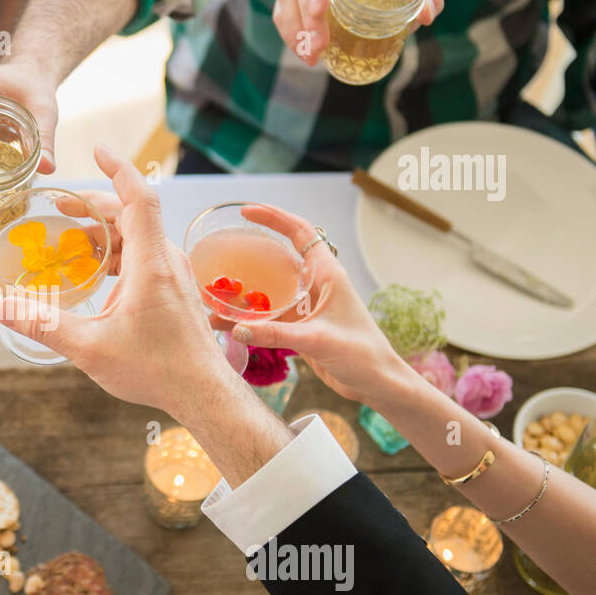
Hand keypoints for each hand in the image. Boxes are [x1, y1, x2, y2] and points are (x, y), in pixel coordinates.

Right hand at [0, 146, 232, 419]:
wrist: (203, 394)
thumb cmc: (157, 370)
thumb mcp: (90, 349)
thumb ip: (44, 325)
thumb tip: (2, 308)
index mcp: (151, 263)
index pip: (138, 198)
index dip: (117, 170)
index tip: (98, 151)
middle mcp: (167, 261)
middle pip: (132, 215)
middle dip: (95, 205)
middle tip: (61, 207)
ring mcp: (175, 275)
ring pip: (139, 237)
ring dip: (105, 233)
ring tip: (72, 242)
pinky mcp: (176, 290)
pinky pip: (146, 257)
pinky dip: (119, 254)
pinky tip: (98, 274)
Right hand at [226, 203, 405, 406]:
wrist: (376, 383)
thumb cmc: (361, 354)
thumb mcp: (318, 340)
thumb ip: (276, 333)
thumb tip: (236, 329)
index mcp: (328, 274)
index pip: (300, 232)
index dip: (274, 217)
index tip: (247, 211)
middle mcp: (317, 284)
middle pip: (281, 256)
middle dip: (253, 251)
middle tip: (224, 252)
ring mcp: (309, 305)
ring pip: (273, 287)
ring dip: (248, 289)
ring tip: (219, 292)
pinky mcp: (302, 326)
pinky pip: (271, 313)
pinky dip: (251, 316)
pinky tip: (230, 324)